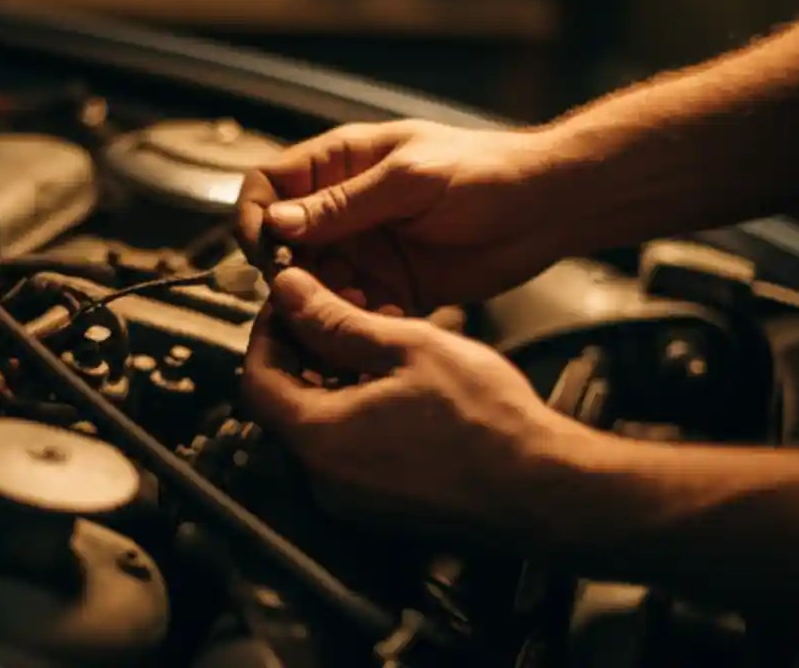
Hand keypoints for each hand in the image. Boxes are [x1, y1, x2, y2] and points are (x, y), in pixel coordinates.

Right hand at [236, 119, 562, 313]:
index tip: (266, 251)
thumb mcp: (411, 180)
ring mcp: (364, 249)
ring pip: (312, 283)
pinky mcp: (388, 286)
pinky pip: (351, 310)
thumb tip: (278, 222)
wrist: (548, 209)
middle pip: (281, 244)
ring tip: (357, 308)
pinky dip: (356, 321)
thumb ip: (344, 204)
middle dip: (290, 272)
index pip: (268, 186)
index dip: (255, 217)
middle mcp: (343, 209)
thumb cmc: (489, 172)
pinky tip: (384, 318)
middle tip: (309, 293)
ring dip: (323, 301)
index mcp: (340, 164)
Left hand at [242, 267, 593, 533]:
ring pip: (315, 426)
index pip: (255, 379)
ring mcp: (352, 498)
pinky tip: (392, 381)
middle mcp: (324, 478)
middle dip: (300, 352)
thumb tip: (290, 292)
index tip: (290, 305)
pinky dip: (353, 410)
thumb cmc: (488, 424)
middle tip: (331, 314)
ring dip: (329, 379)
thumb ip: (337, 321)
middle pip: (282, 404)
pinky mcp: (379, 506)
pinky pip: (345, 451)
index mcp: (320, 438)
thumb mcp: (407, 347)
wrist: (544, 488)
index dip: (266, 333)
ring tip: (372, 340)